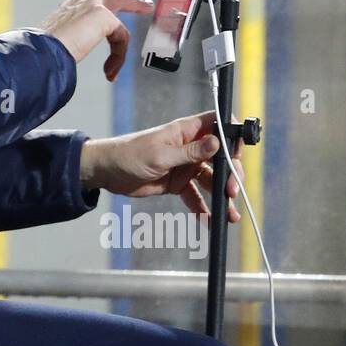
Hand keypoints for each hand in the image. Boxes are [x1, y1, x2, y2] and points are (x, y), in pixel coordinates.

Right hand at [38, 0, 153, 81]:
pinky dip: (118, 58)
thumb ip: (68, 46)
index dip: (108, 9)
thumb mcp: (58, 47)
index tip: (115, 12)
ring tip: (109, 74)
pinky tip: (109, 72)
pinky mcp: (104, 16)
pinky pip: (120, 40)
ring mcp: (93, 6)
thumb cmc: (43, 55)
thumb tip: (58, 64)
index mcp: (69, 8)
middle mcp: (82, 1)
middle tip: (148, 6)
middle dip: (134, 3)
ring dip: (117, 55)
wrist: (41, 50)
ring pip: (117, 31)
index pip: (94, 4)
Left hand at [79, 110, 243, 223]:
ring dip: (221, 196)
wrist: (106, 172)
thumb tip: (217, 143)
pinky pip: (196, 196)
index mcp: (185, 131)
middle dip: (230, 174)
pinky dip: (203, 208)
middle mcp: (188, 147)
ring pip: (211, 180)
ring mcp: (184, 166)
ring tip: (229, 214)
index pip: (217, 125)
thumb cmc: (129, 154)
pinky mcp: (177, 183)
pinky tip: (209, 220)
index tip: (239, 153)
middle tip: (232, 191)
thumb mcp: (161, 154)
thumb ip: (190, 151)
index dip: (232, 135)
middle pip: (220, 157)